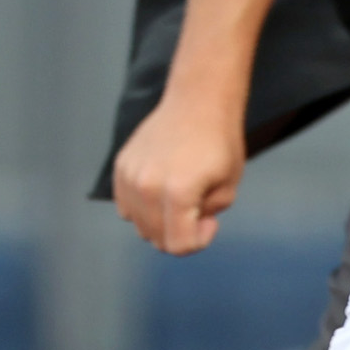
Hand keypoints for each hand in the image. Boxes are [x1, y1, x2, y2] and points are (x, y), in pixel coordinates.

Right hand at [112, 91, 248, 254]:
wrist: (198, 103)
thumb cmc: (220, 143)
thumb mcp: (229, 187)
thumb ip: (207, 215)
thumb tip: (185, 225)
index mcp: (178, 193)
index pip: (178, 245)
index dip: (199, 241)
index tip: (210, 220)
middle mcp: (147, 187)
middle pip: (157, 239)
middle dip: (181, 233)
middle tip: (199, 207)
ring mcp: (129, 177)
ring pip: (140, 226)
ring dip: (162, 221)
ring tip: (181, 196)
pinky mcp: (120, 168)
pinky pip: (126, 207)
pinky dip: (144, 208)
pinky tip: (163, 189)